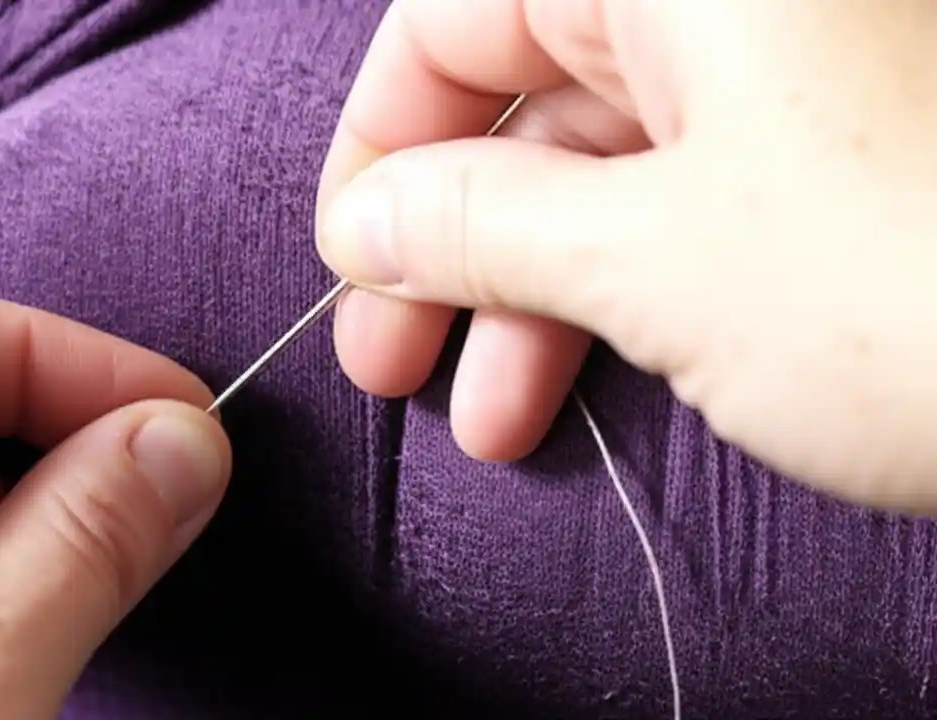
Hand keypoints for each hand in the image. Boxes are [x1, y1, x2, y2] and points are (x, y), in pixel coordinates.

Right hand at [317, 1, 936, 512]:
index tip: (347, 253)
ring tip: (484, 418)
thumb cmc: (932, 288)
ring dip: (524, 301)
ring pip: (601, 173)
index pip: (458, 15)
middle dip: (447, 244)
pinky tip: (570, 392)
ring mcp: (788, 82)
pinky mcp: (829, 166)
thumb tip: (368, 219)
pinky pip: (681, 214)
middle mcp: (734, 1)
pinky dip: (615, 304)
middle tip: (387, 355)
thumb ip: (483, 226)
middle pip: (527, 102)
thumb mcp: (658, 259)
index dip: (384, 142)